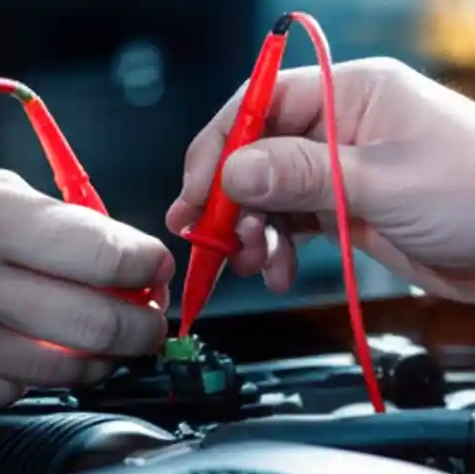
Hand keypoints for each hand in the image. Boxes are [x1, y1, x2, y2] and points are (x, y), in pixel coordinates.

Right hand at [0, 163, 173, 409]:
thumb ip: (58, 222)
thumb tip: (123, 259)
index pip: (102, 255)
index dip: (145, 265)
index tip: (150, 267)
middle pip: (93, 324)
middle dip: (141, 325)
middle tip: (145, 317)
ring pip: (60, 371)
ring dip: (98, 359)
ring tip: (99, 339)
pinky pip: (10, 393)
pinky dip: (35, 379)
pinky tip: (33, 354)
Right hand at [168, 58, 474, 300]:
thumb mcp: (386, 182)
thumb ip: (303, 175)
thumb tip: (233, 169)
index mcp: (353, 94)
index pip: (260, 103)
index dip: (219, 146)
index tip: (196, 192)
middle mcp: (340, 127)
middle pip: (254, 153)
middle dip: (226, 198)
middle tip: (209, 237)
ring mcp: (340, 171)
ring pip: (265, 194)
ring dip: (248, 231)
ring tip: (249, 261)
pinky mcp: (345, 210)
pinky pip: (288, 224)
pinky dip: (272, 248)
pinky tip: (273, 269)